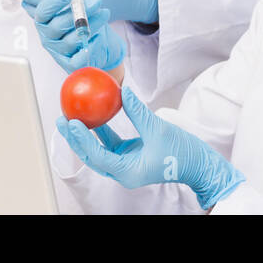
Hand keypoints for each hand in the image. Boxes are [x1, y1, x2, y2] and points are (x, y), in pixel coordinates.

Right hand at [29, 0, 125, 72]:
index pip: (43, 11)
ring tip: (105, 13)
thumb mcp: (78, 0)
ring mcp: (59, 51)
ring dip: (90, 25)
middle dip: (78, 12)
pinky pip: (78, 59)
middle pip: (57, 25)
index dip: (54, 2)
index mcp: (44, 18)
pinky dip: (90, 47)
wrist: (98, 42)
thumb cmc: (84, 17)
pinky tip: (100, 37)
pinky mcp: (71, 64)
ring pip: (70, 40)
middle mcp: (48, 35)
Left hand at [55, 85, 243, 209]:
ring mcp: (126, 165)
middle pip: (92, 155)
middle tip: (62, 118)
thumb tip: (121, 91)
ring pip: (99, 150)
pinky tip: (95, 115)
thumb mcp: (158, 129)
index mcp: (128, 171)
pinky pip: (111, 145)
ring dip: (86, 134)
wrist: (200, 166)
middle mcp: (123, 171)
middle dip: (75, 138)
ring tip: (71, 116)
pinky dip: (102, 132)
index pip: (98, 155)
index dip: (82, 139)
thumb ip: (138, 112)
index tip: (70, 122)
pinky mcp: (131, 157)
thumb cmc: (182, 153)